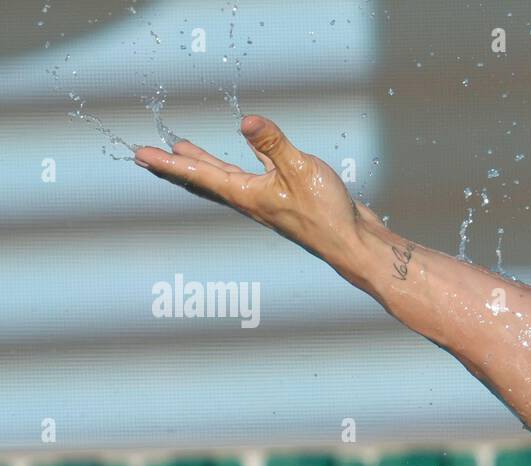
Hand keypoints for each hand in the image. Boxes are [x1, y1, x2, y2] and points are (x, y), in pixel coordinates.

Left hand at [134, 115, 381, 272]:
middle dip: (176, 167)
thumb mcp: (300, 171)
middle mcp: (252, 198)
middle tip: (147, 157)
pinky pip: (256, 173)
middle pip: (205, 179)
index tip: (140, 155)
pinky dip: (245, 160)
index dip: (168, 163)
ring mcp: (269, 198)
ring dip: (204, 164)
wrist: (354, 243)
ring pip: (227, 177)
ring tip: (184, 150)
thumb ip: (274, 144)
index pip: (199, 175)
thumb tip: (247, 121)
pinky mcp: (289, 195)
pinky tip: (248, 149)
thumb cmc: (328, 216)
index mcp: (247, 195)